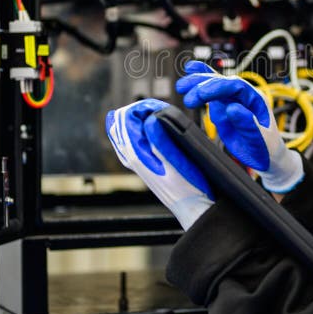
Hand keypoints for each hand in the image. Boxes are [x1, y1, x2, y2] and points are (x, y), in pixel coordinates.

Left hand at [105, 98, 212, 229]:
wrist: (192, 207)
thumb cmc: (189, 188)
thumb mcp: (177, 161)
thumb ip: (160, 139)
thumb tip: (149, 118)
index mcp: (136, 154)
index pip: (124, 117)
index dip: (141, 106)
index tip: (160, 107)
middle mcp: (131, 156)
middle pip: (120, 120)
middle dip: (139, 109)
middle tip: (161, 109)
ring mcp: (135, 159)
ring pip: (124, 128)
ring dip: (142, 117)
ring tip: (162, 115)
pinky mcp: (143, 161)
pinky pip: (132, 137)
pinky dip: (142, 126)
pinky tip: (158, 127)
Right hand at [175, 61, 303, 192]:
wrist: (267, 156)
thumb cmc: (267, 148)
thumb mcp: (260, 140)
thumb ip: (247, 124)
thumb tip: (232, 108)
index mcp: (256, 99)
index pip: (236, 86)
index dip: (217, 87)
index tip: (201, 94)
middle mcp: (243, 96)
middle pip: (221, 82)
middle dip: (203, 86)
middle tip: (188, 99)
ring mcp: (232, 100)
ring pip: (213, 84)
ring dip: (197, 83)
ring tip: (181, 87)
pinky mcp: (223, 106)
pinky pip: (210, 92)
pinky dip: (200, 81)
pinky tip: (189, 69)